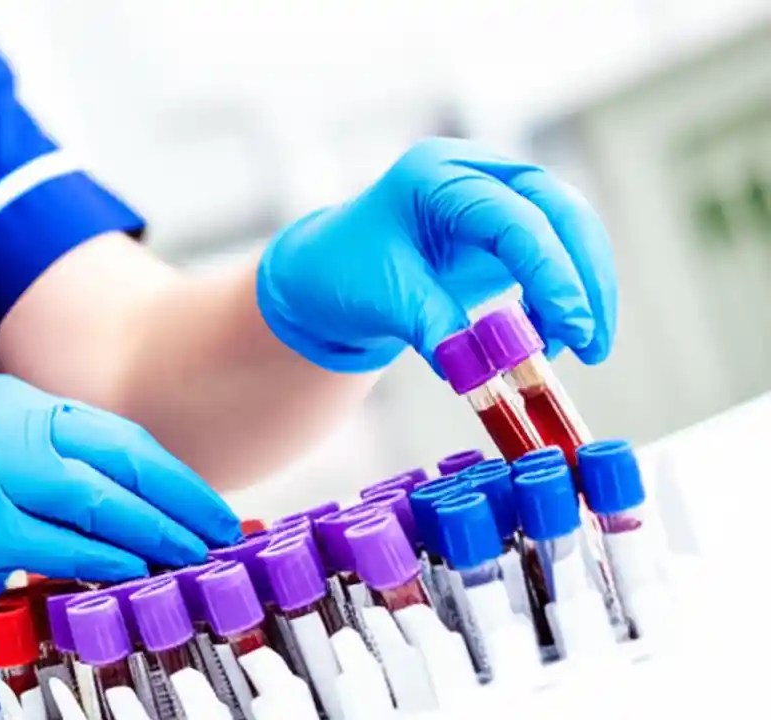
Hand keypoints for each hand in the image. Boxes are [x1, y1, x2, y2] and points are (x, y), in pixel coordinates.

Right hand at [0, 375, 239, 681]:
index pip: (110, 433)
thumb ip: (54, 481)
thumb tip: (142, 512)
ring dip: (152, 530)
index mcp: (7, 405)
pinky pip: (50, 539)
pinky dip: (98, 557)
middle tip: (219, 531)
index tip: (208, 506)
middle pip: (113, 454)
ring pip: (90, 495)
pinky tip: (131, 571)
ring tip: (190, 556)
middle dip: (177, 497)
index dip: (170, 474)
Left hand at [256, 137, 616, 372]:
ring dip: (582, 289)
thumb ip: (436, 328)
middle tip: (594, 342)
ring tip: (575, 349)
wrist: (325, 278)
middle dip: (586, 277)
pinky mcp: (506, 231)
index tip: (573, 327)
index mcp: (437, 176)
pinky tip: (547, 340)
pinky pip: (552, 257)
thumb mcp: (383, 300)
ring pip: (566, 231)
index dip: (551, 272)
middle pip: (559, 211)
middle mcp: (474, 174)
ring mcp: (495, 197)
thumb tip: (485, 371)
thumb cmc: (342, 275)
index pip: (514, 217)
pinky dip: (559, 298)